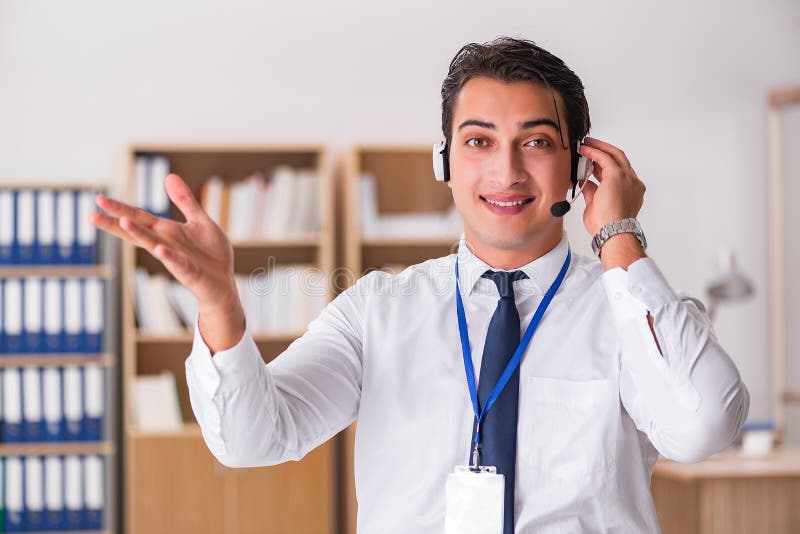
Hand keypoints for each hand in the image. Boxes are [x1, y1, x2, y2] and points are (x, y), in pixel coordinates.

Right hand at [90, 174, 244, 350]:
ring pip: (153, 245)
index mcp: (167, 231)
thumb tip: (169, 176)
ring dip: (139, 234)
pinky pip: (177, 262)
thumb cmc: (210, 253)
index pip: (139, 217)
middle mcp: (165, 243)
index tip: (98, 199)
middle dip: (115, 223)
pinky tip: (159, 249)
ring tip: (123, 222)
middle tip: (91, 216)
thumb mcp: (199, 220)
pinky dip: (168, 256)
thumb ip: (185, 201)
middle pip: (137, 231)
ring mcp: (175, 258)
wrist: (224, 282)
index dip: (120, 208)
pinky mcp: (189, 271)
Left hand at [578, 137, 644, 236]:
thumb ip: (593, 192)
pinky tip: (584, 149)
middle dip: (604, 150)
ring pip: (615, 155)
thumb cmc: (607, 226)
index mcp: (630, 192)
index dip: (604, 165)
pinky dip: (594, 152)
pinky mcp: (618, 175)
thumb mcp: (596, 206)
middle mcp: (632, 183)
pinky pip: (605, 158)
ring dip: (599, 148)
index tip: (594, 162)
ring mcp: (627, 178)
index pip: (618, 172)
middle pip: (619, 159)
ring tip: (586, 144)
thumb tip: (586, 183)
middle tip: (591, 145)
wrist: (613, 232)